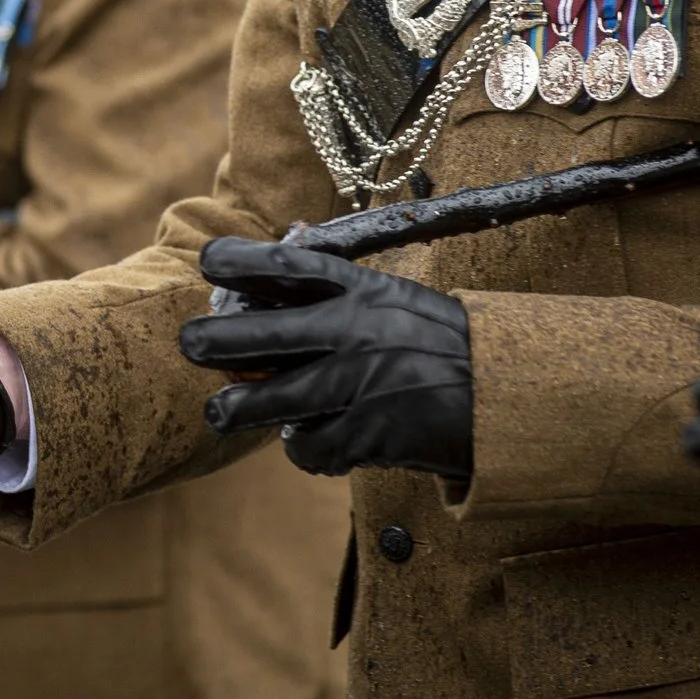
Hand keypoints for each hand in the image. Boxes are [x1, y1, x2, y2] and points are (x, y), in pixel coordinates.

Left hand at [182, 236, 473, 480]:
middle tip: (190, 345)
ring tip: (220, 414)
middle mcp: (355, 330)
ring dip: (236, 411)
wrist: (509, 395)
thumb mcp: (395, 298)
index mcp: (362, 289)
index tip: (206, 259)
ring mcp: (360, 384)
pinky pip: (311, 447)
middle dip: (211, 342)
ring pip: (271, 400)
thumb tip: (281, 249)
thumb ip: (338, 286)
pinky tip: (311, 441)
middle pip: (259, 333)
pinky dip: (305, 449)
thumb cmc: (441, 344)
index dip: (239, 260)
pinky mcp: (369, 435)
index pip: (287, 266)